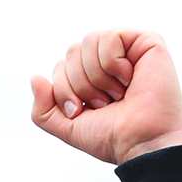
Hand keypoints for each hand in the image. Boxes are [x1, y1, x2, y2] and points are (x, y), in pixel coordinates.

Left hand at [29, 31, 181, 164]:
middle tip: (104, 103)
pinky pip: (109, 37)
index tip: (82, 111)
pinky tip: (129, 79)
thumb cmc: (114, 137)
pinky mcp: (145, 43)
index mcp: (91, 78)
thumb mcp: (67, 128)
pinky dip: (113, 63)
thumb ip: (43, 110)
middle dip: (80, 84)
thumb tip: (35, 78)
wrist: (142, 143)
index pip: (61, 66)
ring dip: (97, 76)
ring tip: (117, 93)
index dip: (64, 90)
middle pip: (72, 51)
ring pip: (88, 42)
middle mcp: (108, 62)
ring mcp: (127, 51)